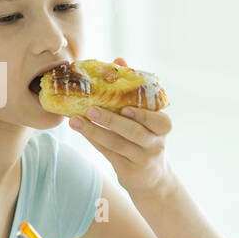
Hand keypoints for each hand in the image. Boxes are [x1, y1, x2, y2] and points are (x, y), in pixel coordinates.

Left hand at [69, 56, 172, 195]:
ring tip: (76, 120)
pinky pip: (108, 153)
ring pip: (117, 144)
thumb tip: (119, 60)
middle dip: (111, 120)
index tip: (125, 107)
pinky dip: (94, 140)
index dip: (142, 114)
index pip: (157, 119)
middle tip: (91, 108)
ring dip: (95, 131)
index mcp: (163, 126)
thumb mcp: (147, 116)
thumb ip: (134, 89)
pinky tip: (80, 129)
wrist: (152, 177)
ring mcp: (142, 158)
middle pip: (133, 132)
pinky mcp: (128, 169)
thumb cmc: (146, 136)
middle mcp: (155, 143)